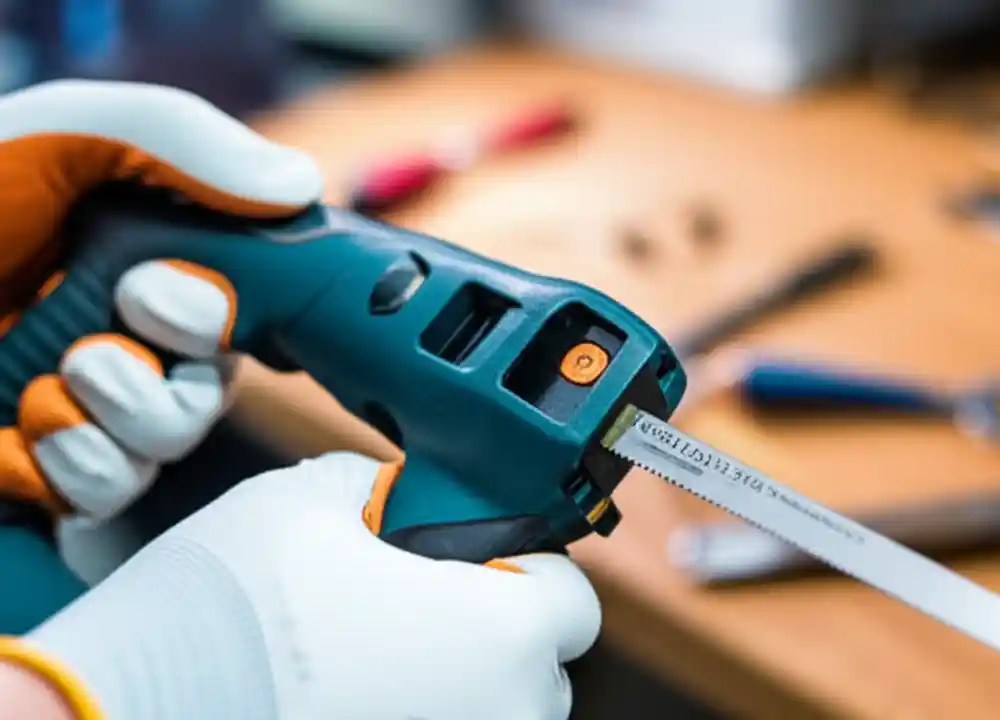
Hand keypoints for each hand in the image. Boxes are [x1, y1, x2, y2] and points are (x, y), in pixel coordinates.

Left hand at [0, 79, 320, 520]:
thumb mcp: (71, 130)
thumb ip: (187, 144)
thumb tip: (301, 187)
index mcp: (152, 259)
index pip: (239, 309)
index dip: (209, 318)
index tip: (151, 295)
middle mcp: (126, 334)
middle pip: (209, 396)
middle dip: (163, 391)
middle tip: (94, 357)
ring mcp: (80, 402)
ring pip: (163, 451)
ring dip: (118, 428)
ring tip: (49, 392)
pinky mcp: (33, 461)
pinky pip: (101, 494)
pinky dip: (72, 470)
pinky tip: (22, 431)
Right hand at [18, 452, 599, 719]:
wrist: (130, 708)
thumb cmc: (230, 607)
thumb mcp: (312, 497)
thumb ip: (387, 489)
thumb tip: (400, 495)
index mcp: (502, 633)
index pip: (570, 600)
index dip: (526, 569)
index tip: (475, 561)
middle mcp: (502, 715)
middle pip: (537, 670)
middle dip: (493, 632)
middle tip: (416, 607)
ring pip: (494, 719)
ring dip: (456, 686)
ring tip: (377, 658)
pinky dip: (419, 717)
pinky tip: (355, 699)